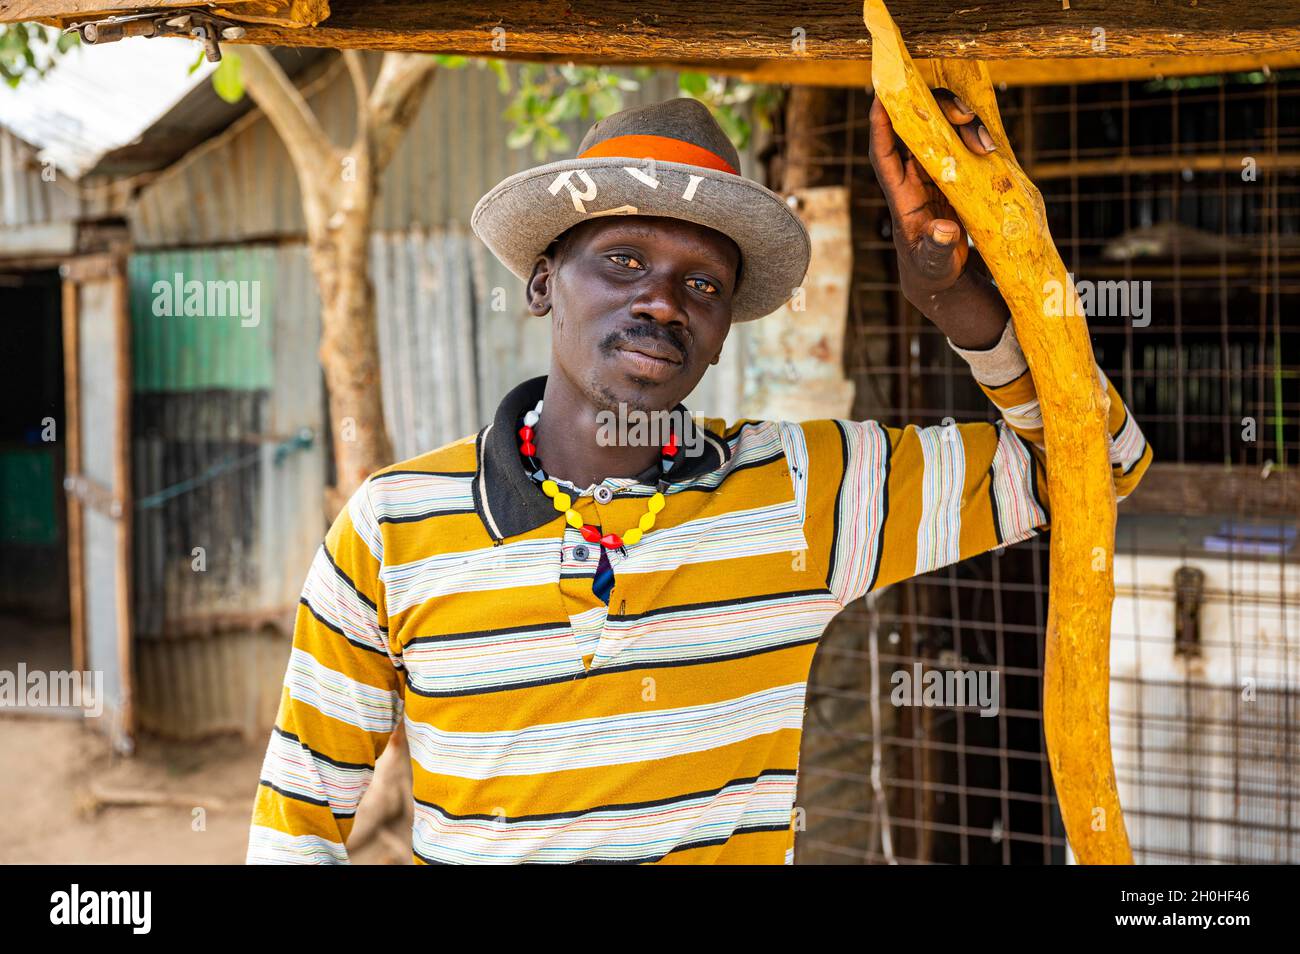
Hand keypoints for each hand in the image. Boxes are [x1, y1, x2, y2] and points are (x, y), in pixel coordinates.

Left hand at [867, 89, 1009, 349]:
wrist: (943, 276)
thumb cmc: (931, 271)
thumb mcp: (934, 263)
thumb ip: (937, 248)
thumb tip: (944, 231)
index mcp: (900, 196)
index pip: (883, 153)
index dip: (880, 124)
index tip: (883, 94)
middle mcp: (914, 179)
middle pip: (917, 131)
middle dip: (937, 113)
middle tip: (964, 115)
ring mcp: (934, 175)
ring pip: (943, 132)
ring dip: (964, 125)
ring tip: (988, 142)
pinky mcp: (955, 176)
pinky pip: (962, 145)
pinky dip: (977, 137)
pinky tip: (993, 141)